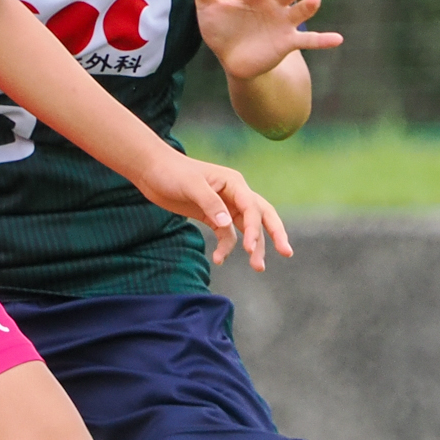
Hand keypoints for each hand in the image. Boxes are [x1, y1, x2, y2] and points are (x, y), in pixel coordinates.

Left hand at [131, 150, 292, 271]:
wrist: (152, 171)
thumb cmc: (172, 173)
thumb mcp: (191, 186)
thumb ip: (210, 204)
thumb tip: (227, 225)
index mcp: (234, 183)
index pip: (252, 208)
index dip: (254, 228)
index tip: (249, 248)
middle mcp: (235, 194)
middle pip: (262, 215)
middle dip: (276, 234)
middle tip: (287, 253)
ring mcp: (225, 206)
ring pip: (248, 228)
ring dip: (254, 246)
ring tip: (259, 268)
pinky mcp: (213, 216)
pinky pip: (227, 235)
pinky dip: (226, 247)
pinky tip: (218, 259)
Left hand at [191, 0, 341, 81]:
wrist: (231, 58)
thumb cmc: (221, 26)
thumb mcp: (208, 7)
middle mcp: (273, 2)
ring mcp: (282, 22)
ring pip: (302, 9)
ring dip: (309, 4)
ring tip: (314, 0)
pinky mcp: (288, 42)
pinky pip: (308, 41)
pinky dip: (323, 40)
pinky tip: (338, 40)